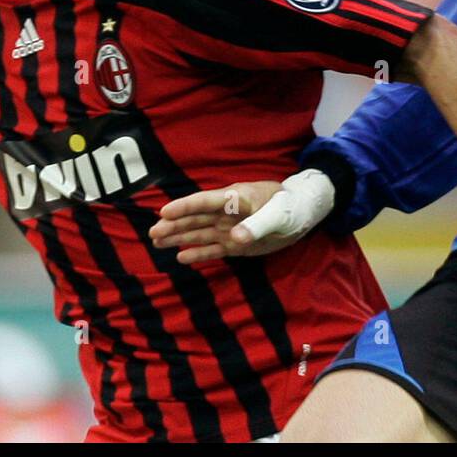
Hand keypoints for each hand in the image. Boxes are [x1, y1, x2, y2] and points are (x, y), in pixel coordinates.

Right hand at [149, 170, 333, 263]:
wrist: (304, 212)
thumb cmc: (291, 207)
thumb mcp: (279, 215)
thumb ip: (258, 225)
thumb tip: (235, 239)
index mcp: (236, 199)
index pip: (206, 202)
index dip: (185, 207)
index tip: (164, 212)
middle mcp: (228, 213)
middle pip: (196, 218)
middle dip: (174, 225)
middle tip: (152, 233)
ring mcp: (230, 228)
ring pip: (200, 232)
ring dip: (179, 237)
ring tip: (157, 242)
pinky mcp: (236, 244)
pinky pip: (213, 248)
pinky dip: (198, 253)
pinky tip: (180, 257)